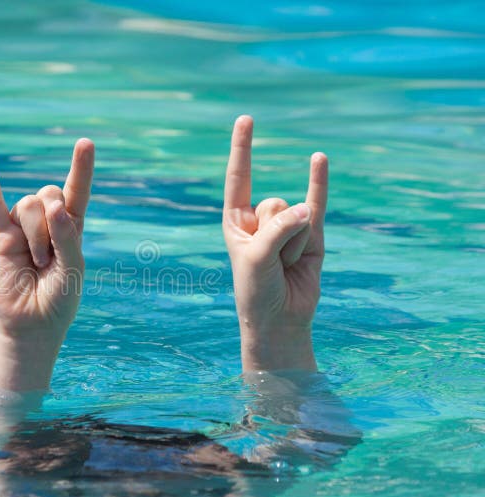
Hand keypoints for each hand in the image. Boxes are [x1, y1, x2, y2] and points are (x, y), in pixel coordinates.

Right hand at [0, 139, 94, 390]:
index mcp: (71, 227)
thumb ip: (67, 237)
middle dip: (52, 224)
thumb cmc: (58, 300)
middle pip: (49, 195)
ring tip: (36, 262)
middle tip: (50, 259)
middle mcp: (47, 222)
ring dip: (36, 235)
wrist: (30, 326)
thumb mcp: (73, 270)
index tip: (86, 143)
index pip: (78, 191)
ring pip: (28, 205)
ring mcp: (22, 227)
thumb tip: (53, 206)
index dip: (82, 168)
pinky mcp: (0, 237)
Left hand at [222, 116, 327, 371]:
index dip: (242, 148)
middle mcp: (261, 217)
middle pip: (274, 203)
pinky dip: (319, 181)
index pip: (239, 176)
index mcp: (236, 220)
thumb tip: (308, 210)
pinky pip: (318, 202)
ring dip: (293, 246)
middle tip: (270, 263)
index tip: (245, 118)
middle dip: (275, 235)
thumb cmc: (256, 290)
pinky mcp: (313, 233)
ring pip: (298, 215)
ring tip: (285, 267)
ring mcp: (288, 223)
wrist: (279, 319)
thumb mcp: (256, 258)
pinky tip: (319, 158)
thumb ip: (279, 230)